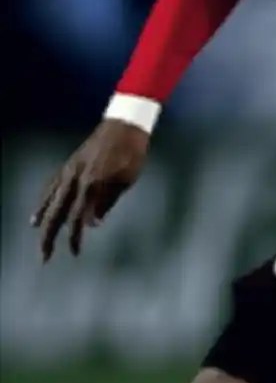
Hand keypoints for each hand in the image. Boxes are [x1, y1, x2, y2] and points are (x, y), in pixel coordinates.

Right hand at [32, 119, 149, 260]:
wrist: (124, 125)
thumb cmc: (131, 153)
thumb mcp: (126, 180)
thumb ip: (107, 202)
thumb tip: (93, 223)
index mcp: (92, 182)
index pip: (79, 217)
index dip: (75, 236)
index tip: (75, 252)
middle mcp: (75, 177)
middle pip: (56, 212)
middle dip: (49, 236)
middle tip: (45, 257)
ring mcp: (69, 170)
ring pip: (50, 200)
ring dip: (43, 220)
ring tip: (37, 235)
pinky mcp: (69, 166)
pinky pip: (51, 187)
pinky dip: (44, 201)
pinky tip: (39, 211)